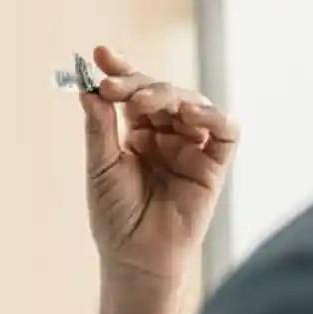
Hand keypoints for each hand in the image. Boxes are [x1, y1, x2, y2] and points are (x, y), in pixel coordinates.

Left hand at [80, 46, 237, 288]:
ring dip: (169, 95)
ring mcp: (192, 147)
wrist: (136, 259)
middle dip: (139, 83)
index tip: (101, 54)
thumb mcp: (101, 168)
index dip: (120, 71)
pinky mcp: (215, 165)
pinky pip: (225, 130)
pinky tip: (189, 113)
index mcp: (137, 133)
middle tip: (115, 86)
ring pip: (191, 103)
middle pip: (160, 92)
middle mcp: (166, 135)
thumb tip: (87, 87)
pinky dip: (212, 116)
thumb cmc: (115, 218)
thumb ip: (100, 127)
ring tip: (143, 102)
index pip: (131, 92)